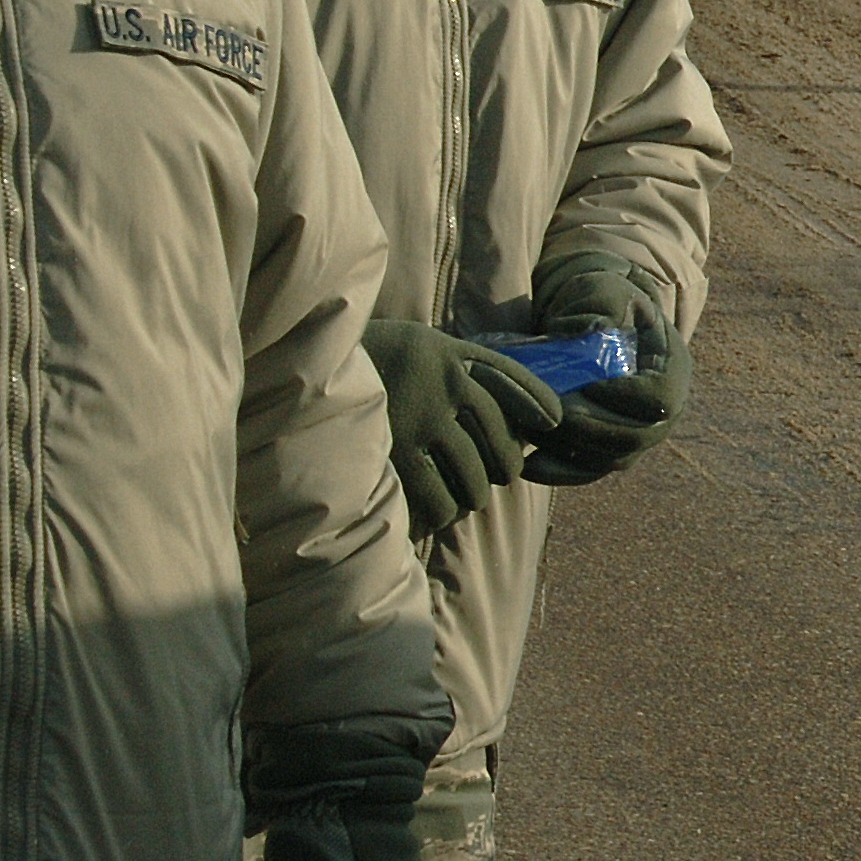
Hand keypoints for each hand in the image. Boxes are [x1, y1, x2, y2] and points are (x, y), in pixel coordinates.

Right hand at [363, 317, 563, 540]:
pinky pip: (436, 494)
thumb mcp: (421, 347)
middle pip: (499, 438)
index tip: (553, 422)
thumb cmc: (373, 361)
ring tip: (471, 500)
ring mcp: (419, 416)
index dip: (538, 403)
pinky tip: (442, 513)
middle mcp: (442, 382)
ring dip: (475, 494)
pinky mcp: (394, 450)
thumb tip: (517, 410)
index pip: (512, 380)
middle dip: (505, 465)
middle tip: (501, 476)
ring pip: (472, 472)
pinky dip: (444, 510)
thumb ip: (461, 367)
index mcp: (451, 353)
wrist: (307, 366)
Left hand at [523, 253, 689, 485]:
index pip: (660, 398)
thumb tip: (587, 333)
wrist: (595, 321)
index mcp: (672, 367)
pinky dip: (560, 472)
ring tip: (532, 430)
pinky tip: (527, 464)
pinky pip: (592, 472)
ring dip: (571, 450)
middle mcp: (665, 409)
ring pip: (613, 459)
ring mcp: (640, 434)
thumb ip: (603, 306)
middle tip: (550, 413)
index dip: (624, 398)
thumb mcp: (607, 291)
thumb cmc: (602, 301)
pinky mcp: (611, 450)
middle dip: (589, 428)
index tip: (586, 385)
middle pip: (636, 437)